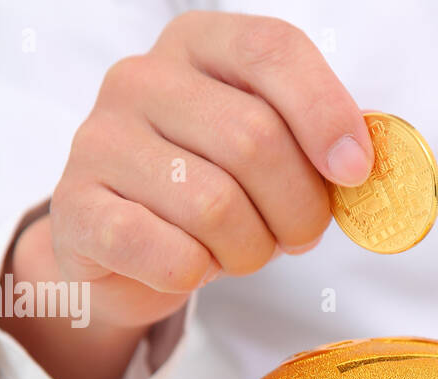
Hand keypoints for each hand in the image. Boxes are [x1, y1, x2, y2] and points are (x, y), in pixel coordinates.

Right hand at [1, 12, 371, 378]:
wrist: (126, 252)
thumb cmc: (215, 190)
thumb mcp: (273, 151)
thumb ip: (319, 143)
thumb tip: (362, 163)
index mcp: (199, 44)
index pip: (273, 51)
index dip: (326, 113)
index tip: (354, 172)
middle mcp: (140, 78)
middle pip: (254, 139)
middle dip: (298, 208)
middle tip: (298, 236)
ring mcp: (99, 140)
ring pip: (214, 205)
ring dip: (250, 250)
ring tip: (240, 251)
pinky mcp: (76, 209)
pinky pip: (170, 254)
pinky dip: (198, 275)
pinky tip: (191, 266)